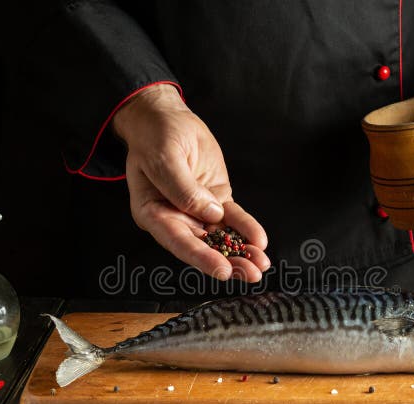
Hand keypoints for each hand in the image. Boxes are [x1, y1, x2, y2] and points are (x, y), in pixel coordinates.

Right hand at [112, 84, 269, 280]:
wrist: (165, 118)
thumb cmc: (155, 136)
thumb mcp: (163, 157)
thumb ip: (183, 187)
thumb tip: (210, 214)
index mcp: (152, 213)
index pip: (178, 241)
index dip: (201, 258)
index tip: (222, 270)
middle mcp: (174, 218)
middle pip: (202, 246)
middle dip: (228, 262)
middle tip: (250, 274)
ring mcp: (196, 211)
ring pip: (221, 237)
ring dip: (242, 252)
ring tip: (261, 265)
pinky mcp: (215, 200)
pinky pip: (233, 219)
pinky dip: (247, 229)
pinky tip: (259, 239)